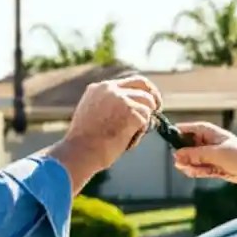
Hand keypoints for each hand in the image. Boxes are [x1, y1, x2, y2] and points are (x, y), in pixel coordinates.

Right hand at [48, 75, 161, 192]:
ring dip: (144, 121)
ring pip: (147, 104)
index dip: (142, 91)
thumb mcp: (93, 114)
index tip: (148, 100)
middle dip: (153, 96)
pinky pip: (147, 120)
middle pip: (143, 85)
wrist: (79, 154)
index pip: (128, 82)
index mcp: (99, 88)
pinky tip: (125, 141)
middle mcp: (110, 89)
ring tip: (128, 136)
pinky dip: (140, 133)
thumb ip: (110, 106)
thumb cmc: (85, 144)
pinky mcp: (132, 112)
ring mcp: (122, 99)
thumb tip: (135, 109)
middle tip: (157, 109)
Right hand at [172, 122, 236, 194]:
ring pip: (188, 159)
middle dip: (184, 156)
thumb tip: (176, 155)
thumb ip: (195, 154)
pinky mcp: (209, 165)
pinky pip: (195, 168)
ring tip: (201, 170)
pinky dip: (197, 171)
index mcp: (207, 130)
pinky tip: (204, 173)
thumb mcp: (216, 153)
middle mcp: (205, 140)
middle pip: (184, 146)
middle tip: (184, 164)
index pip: (185, 129)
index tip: (170, 145)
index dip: (176, 135)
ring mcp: (207, 153)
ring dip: (191, 166)